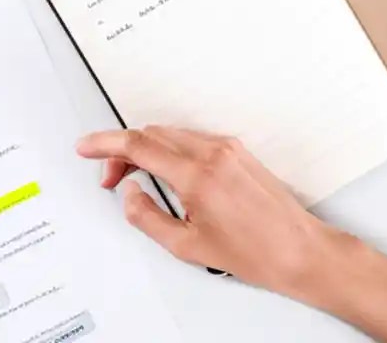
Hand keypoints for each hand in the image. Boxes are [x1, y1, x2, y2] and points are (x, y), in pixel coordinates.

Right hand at [75, 126, 347, 302]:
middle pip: (151, 134)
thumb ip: (147, 217)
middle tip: (111, 176)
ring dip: (146, 149)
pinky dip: (169, 149)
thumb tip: (130, 196)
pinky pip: (192, 139)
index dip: (104, 144)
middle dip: (123, 151)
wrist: (299, 250)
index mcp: (196, 175)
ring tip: (138, 178)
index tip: (86, 147)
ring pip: (171, 134)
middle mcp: (213, 153)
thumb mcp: (187, 246)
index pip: (138, 145)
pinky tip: (167, 172)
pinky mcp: (237, 151)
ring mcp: (228, 148)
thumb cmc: (256, 251)